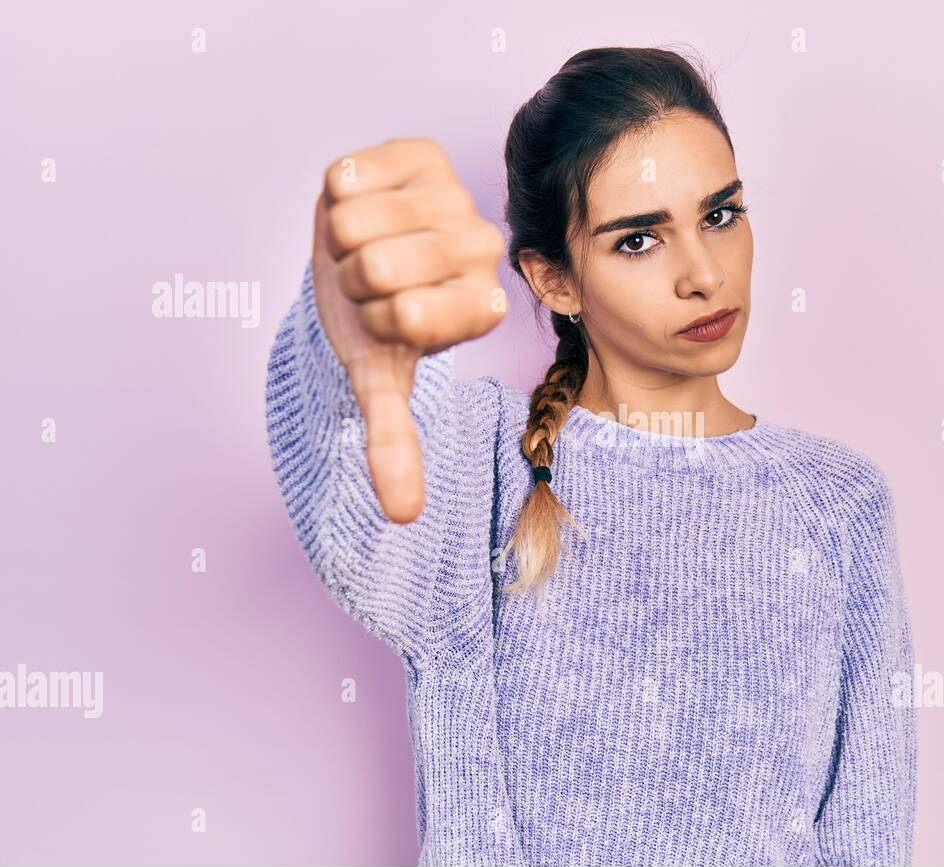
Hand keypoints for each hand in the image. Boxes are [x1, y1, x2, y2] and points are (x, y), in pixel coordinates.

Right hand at [310, 138, 508, 522]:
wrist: (354, 255)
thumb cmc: (373, 319)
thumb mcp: (382, 381)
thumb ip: (394, 443)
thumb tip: (403, 516)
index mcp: (485, 306)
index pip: (413, 318)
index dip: (378, 321)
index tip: (391, 319)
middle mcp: (483, 248)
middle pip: (382, 268)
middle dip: (355, 283)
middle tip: (372, 282)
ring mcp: (456, 196)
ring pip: (361, 224)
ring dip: (342, 242)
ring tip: (365, 246)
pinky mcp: (420, 153)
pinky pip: (349, 178)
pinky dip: (338, 197)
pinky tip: (362, 204)